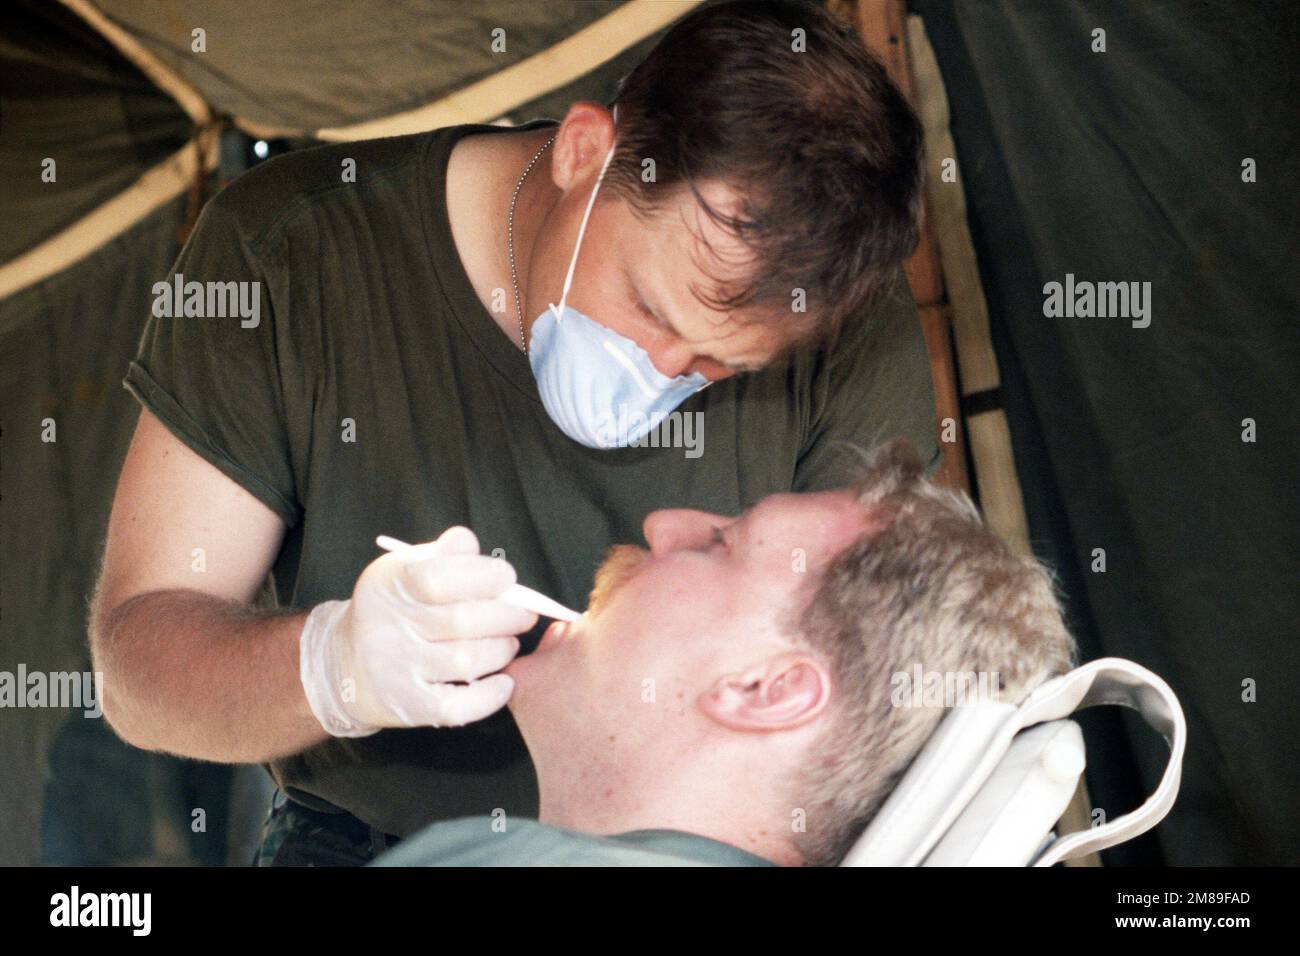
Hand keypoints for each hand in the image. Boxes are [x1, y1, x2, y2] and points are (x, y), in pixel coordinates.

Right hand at [299, 526, 535, 735]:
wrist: (345, 664)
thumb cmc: (396, 609)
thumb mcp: (407, 570)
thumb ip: (443, 555)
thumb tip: (467, 541)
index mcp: (390, 585)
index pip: (437, 578)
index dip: (482, 576)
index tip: (506, 577)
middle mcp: (388, 627)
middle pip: (461, 621)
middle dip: (507, 616)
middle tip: (524, 614)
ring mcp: (396, 670)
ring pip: (466, 662)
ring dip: (502, 651)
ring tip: (509, 643)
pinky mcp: (407, 706)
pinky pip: (455, 708)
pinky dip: (489, 697)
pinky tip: (504, 683)